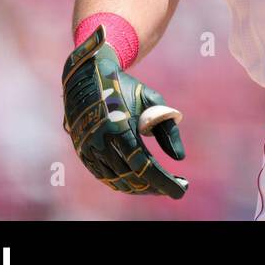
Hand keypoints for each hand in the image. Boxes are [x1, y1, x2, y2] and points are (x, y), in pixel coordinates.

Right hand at [61, 25, 188, 198]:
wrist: (87, 74)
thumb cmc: (125, 86)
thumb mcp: (152, 100)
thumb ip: (167, 128)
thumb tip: (180, 158)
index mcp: (119, 128)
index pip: (144, 166)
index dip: (163, 182)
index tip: (182, 190)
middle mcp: (100, 142)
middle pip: (132, 177)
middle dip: (156, 186)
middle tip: (177, 187)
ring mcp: (88, 148)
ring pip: (118, 180)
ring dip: (140, 187)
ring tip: (160, 185)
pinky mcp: (82, 151)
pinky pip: (104, 176)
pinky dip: (122, 182)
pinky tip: (138, 182)